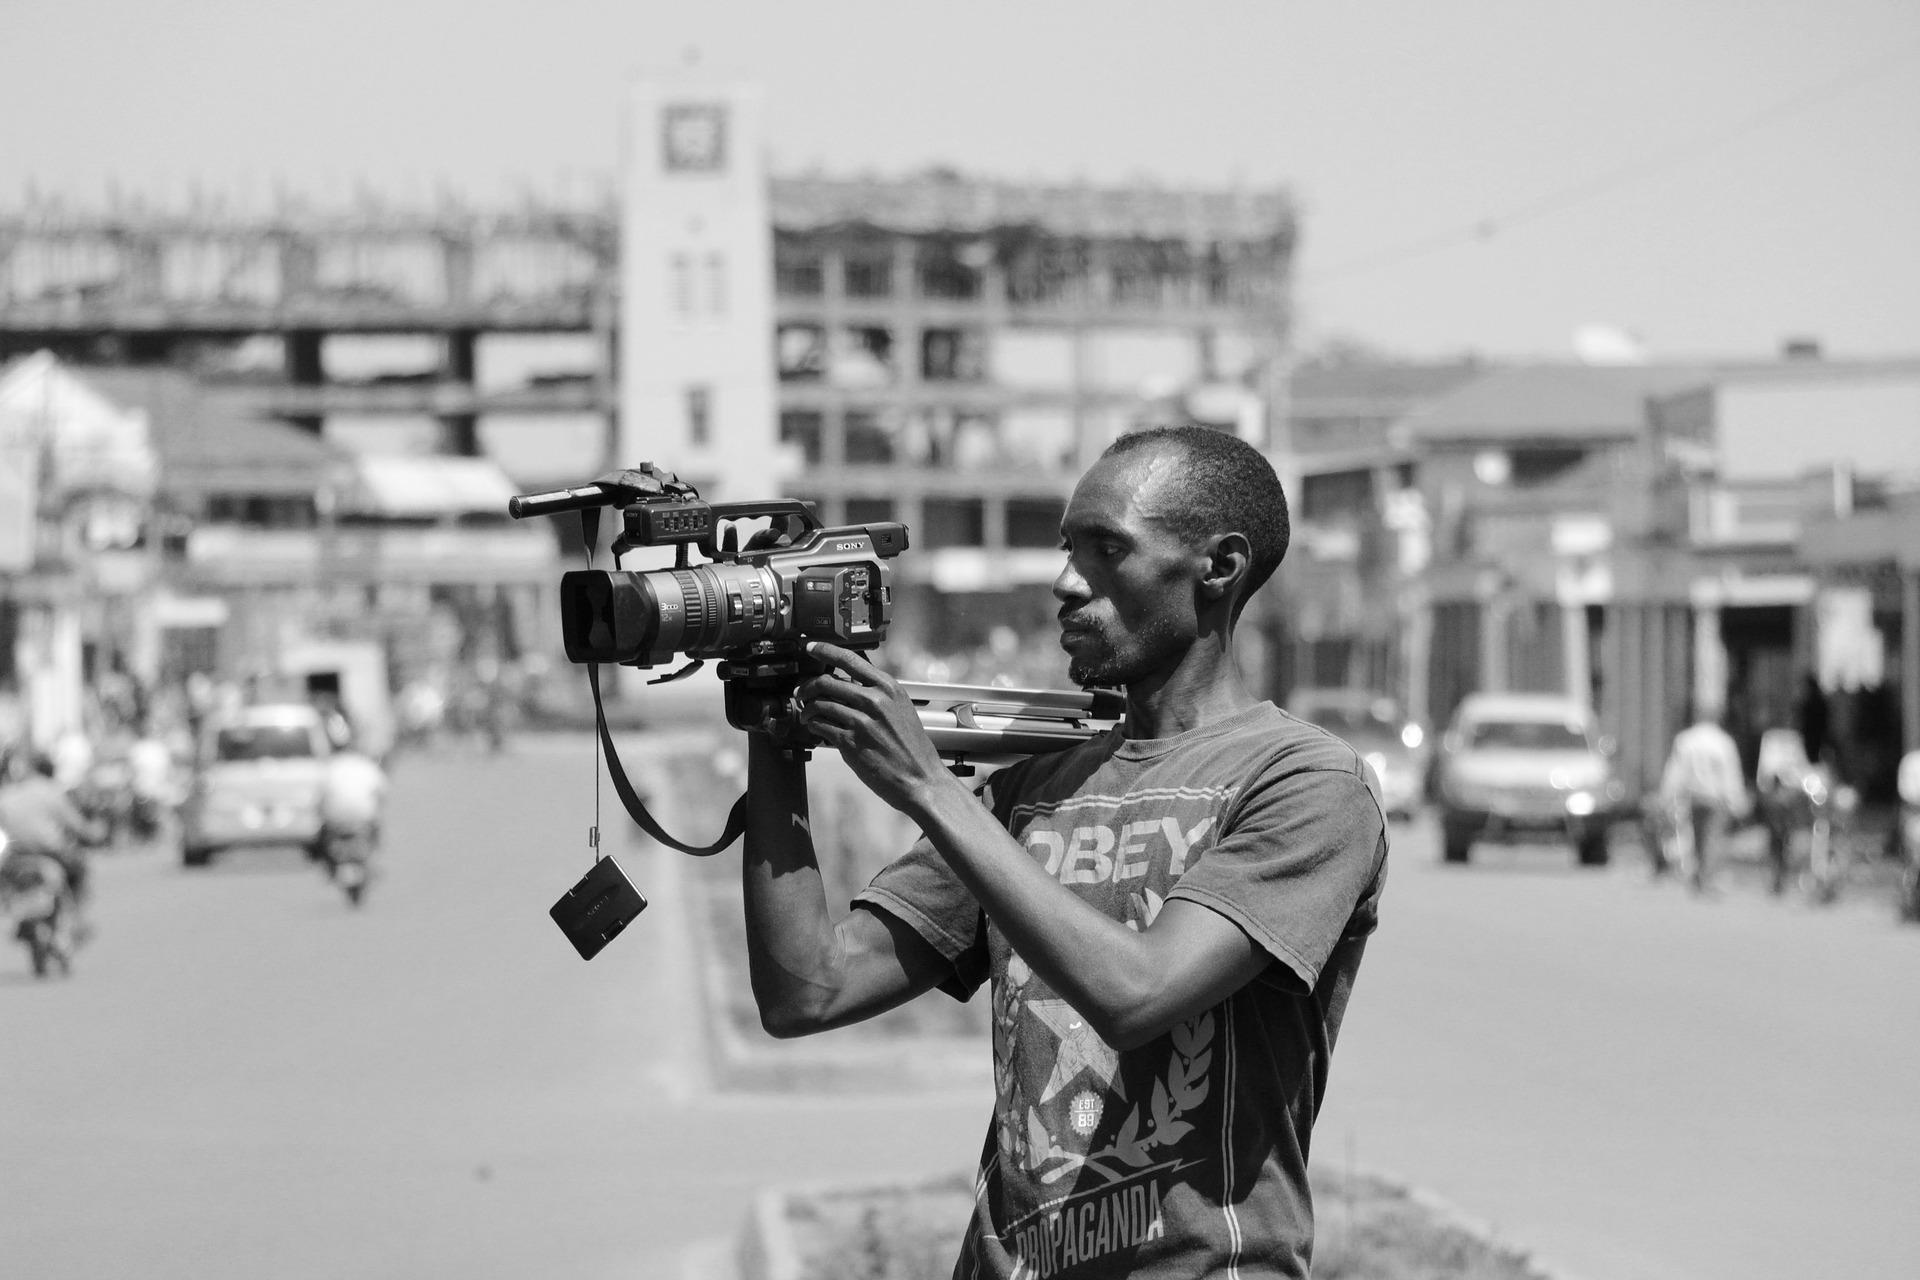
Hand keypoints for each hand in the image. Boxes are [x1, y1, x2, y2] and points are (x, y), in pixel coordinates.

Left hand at [795, 642, 953, 815]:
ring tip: (807, 715)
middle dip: (807, 686)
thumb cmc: (912, 748)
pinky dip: (813, 726)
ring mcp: (861, 721)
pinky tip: (816, 729)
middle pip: (827, 681)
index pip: (850, 660)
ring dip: (807, 709)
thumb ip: (877, 695)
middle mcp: (874, 700)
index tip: (811, 647)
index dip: (825, 650)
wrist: (920, 778)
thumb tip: (848, 685)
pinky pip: (821, 726)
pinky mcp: (850, 742)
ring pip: (820, 704)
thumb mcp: (901, 709)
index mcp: (888, 688)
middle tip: (802, 692)